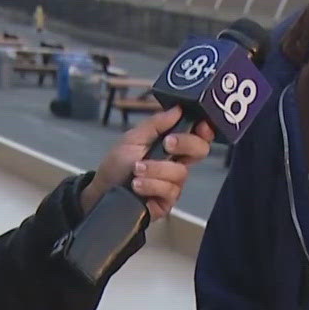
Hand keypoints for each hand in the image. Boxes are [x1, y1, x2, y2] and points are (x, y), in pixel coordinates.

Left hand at [80, 106, 214, 219]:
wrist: (102, 191)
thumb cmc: (117, 164)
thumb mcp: (133, 138)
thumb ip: (155, 124)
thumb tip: (178, 109)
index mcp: (171, 143)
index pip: (198, 134)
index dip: (205, 129)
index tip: (201, 126)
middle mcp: (177, 162)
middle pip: (200, 150)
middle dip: (185, 144)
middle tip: (167, 144)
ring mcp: (174, 182)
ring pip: (180, 172)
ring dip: (156, 169)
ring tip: (136, 170)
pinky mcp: (168, 200)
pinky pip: (170, 190)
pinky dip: (151, 185)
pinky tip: (137, 185)